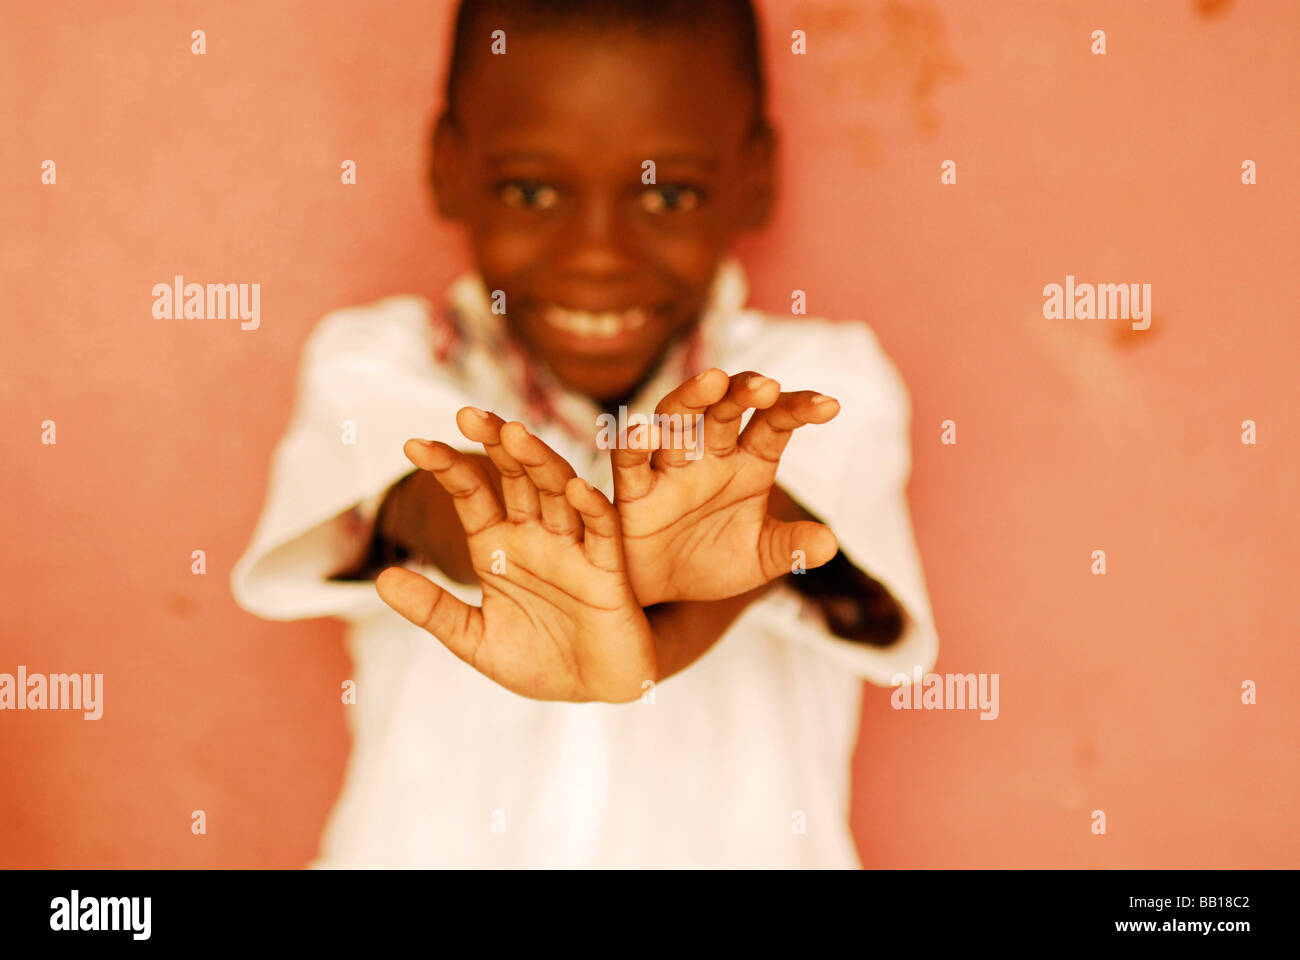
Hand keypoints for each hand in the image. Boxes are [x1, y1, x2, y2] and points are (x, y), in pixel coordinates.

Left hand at [376, 408, 655, 702]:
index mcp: (500, 548)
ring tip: (516, 434)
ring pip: (559, 492)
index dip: (447, 468)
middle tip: (469, 413)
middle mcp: (537, 538)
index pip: (471, 496)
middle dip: (496, 445)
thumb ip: (433, 609)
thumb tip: (382, 579)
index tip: (414, 445)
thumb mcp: (475, 640)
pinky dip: (592, 510)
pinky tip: (577, 489)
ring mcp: (574, 550)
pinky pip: (602, 534)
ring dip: (540, 462)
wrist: (593, 691)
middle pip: (516, 479)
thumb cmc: (538, 662)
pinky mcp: (609, 574)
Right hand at [612, 368, 839, 605]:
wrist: (662, 590)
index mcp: (749, 462)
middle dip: (743, 393)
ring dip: (692, 397)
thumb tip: (829, 544)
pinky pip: (630, 461)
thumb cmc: (712, 561)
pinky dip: (632, 443)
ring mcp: (671, 467)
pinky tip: (644, 433)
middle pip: (725, 409)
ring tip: (712, 381)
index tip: (829, 407)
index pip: (774, 424)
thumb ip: (790, 546)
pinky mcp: (635, 490)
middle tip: (766, 386)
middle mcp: (710, 455)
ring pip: (676, 420)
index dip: (797, 410)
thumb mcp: (758, 559)